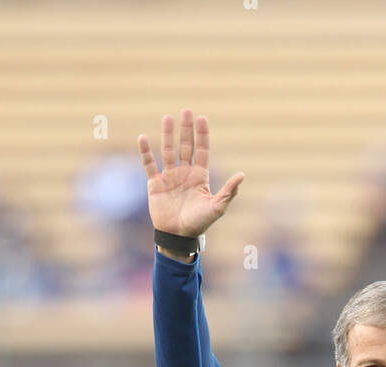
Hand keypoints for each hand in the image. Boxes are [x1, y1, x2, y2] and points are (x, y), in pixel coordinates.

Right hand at [137, 108, 243, 237]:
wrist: (178, 237)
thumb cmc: (199, 224)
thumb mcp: (216, 208)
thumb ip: (229, 192)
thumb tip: (242, 175)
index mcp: (200, 177)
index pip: (202, 151)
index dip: (202, 135)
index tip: (202, 118)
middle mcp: (185, 173)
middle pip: (186, 146)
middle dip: (187, 129)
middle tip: (187, 111)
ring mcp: (169, 177)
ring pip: (168, 150)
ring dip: (167, 134)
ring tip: (167, 117)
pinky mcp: (155, 184)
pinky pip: (149, 164)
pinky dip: (146, 152)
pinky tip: (143, 138)